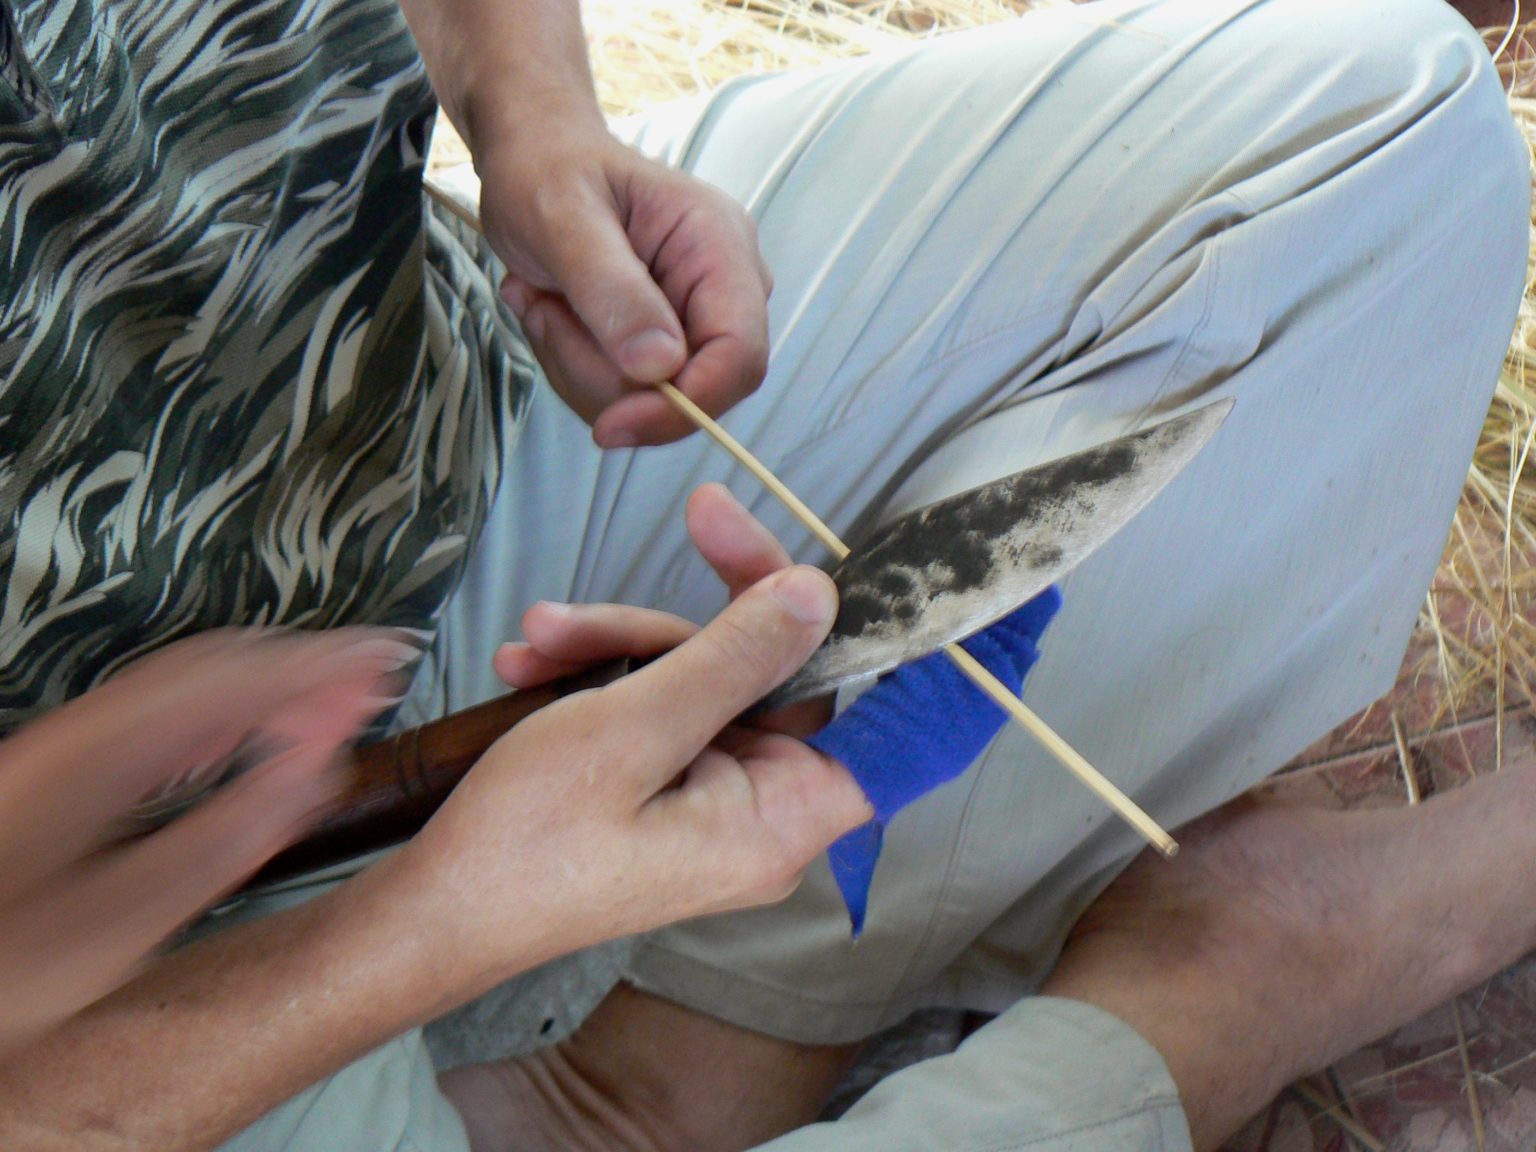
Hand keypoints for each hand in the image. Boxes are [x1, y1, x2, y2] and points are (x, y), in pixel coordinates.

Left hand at [0, 629, 407, 1054]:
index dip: (320, 662)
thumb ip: (222, 842)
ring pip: (192, 684)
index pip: (234, 678)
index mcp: (100, 754)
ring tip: (341, 704)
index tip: (385, 658)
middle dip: (307, 666)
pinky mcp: (67, 766)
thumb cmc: (5, 963)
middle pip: (215, 667)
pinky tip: (258, 732)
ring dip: (272, 684)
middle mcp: (85, 729)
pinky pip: (168, 711)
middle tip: (380, 680)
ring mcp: (72, 742)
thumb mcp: (120, 924)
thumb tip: (312, 775)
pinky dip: (231, 708)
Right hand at [396, 557, 871, 992]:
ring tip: (539, 639)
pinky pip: (664, 709)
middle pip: (775, 674)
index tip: (862, 563)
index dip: (885, 643)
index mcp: (781, 819)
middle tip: (694, 514)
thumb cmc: (524, 840)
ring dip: (623, 645)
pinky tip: (533, 666)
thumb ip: (732, 658)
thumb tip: (820, 595)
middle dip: (687, 618)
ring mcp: (714, 801)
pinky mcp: (669, 791)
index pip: (886, 726)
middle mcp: (763, 812)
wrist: (435, 908)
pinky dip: (603, 678)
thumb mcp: (630, 731)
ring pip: (705, 678)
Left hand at [477, 127, 772, 447]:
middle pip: (694, 389)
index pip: (740, 355)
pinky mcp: (668, 345)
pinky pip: (630, 397)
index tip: (610, 425)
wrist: (535, 163)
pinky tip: (554, 314)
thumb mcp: (564, 218)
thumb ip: (612, 288)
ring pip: (654, 402)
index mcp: (720, 245)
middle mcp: (726, 288)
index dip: (685, 405)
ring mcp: (699, 320)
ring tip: (543, 302)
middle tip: (543, 312)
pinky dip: (578, 368)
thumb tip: (661, 367)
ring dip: (580, 367)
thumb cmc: (549, 172)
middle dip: (608, 375)